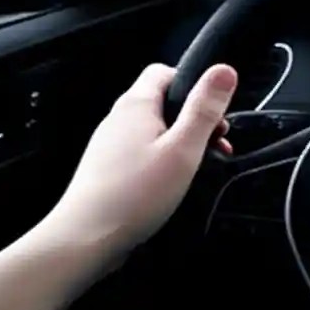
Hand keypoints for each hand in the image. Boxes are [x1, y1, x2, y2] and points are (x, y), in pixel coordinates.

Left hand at [43, 63, 237, 258]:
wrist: (86, 239)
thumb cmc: (135, 195)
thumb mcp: (183, 148)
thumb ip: (205, 109)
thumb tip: (224, 70)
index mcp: (136, 104)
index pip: (165, 71)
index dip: (194, 86)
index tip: (214, 112)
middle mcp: (118, 118)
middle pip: (163, 103)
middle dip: (193, 120)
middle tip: (213, 145)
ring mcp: (110, 144)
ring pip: (154, 130)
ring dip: (180, 143)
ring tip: (196, 168)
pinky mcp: (108, 168)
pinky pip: (142, 152)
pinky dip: (162, 161)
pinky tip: (170, 184)